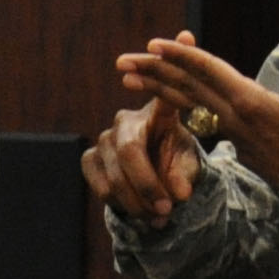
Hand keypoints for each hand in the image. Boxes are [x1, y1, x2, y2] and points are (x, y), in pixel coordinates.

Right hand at [80, 87, 198, 226]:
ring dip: (137, 204)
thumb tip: (179, 193)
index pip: (162, 97)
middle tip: (166, 211)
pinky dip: (121, 205)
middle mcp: (125, 120)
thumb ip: (184, 176)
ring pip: (114, 177)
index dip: (159, 80)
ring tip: (157, 217)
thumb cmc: (175, 163)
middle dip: (147, 186)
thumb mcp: (189, 167)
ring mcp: (104, 138)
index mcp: (158, 112)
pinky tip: (138, 210)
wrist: (153, 177)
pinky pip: (101, 188)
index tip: (166, 60)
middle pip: (129, 151)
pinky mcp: (89, 158)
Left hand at [123, 20, 278, 204]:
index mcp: (252, 104)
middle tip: (121, 61)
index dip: (180, 57)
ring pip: (190, 108)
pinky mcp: (238, 149)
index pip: (208, 73)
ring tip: (129, 80)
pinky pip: (203, 124)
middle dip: (153, 73)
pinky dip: (182, 109)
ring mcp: (234, 137)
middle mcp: (236, 121)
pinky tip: (168, 100)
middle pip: (187, 90)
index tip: (152, 45)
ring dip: (158, 91)